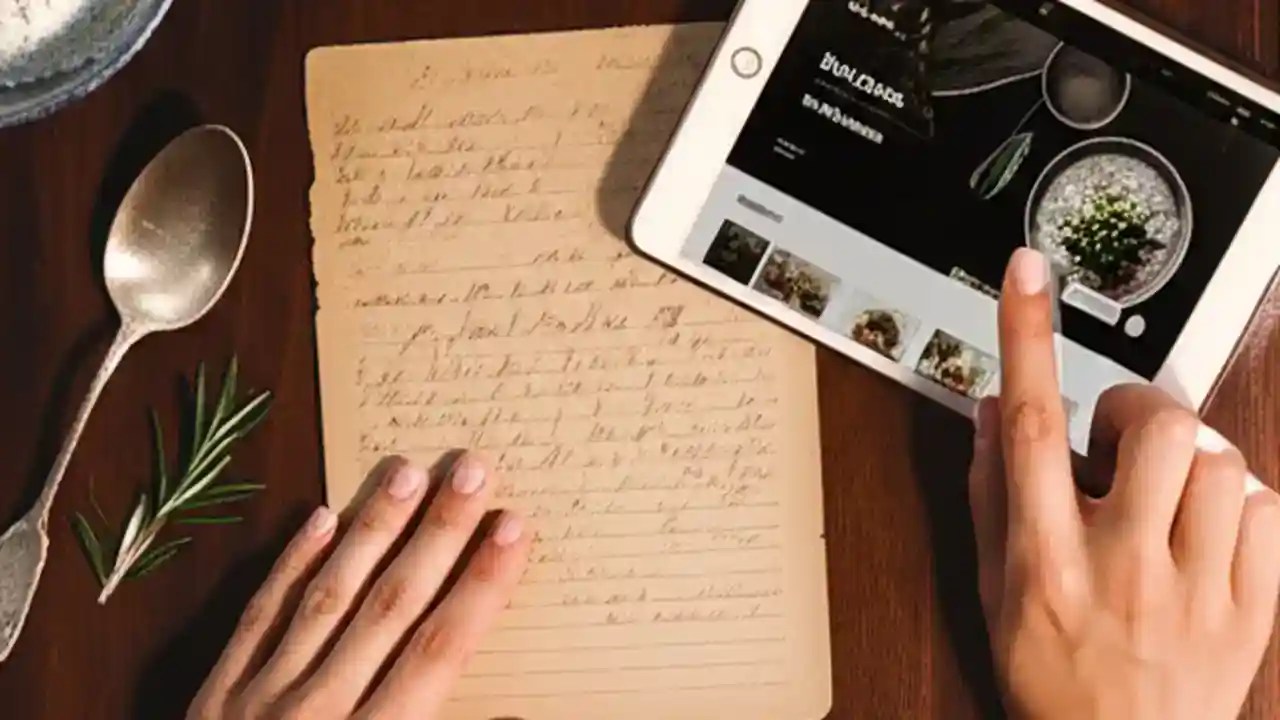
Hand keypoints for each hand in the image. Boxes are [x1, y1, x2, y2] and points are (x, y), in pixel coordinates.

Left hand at [188, 454, 530, 719]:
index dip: (480, 588)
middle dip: (436, 537)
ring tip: (405, 471)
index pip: (439, 653)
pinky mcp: (216, 697)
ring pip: (326, 598)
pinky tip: (317, 518)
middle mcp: (318, 715)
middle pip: (389, 609)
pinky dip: (287, 567)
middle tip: (472, 469)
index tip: (513, 528)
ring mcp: (260, 701)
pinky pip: (256, 618)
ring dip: (370, 532)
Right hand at [969, 249, 1279, 719]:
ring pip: (1218, 460)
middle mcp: (1122, 568)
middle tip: (1122, 438)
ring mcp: (1196, 590)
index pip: (1033, 429)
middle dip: (1139, 407)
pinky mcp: (1253, 607)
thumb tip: (994, 410)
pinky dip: (1239, 497)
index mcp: (1044, 561)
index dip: (1027, 338)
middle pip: (1152, 429)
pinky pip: (1267, 508)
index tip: (1029, 273)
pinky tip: (1208, 524)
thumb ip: (989, 495)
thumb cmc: (1053, 681)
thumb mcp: (994, 594)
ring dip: (1189, 455)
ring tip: (1167, 491)